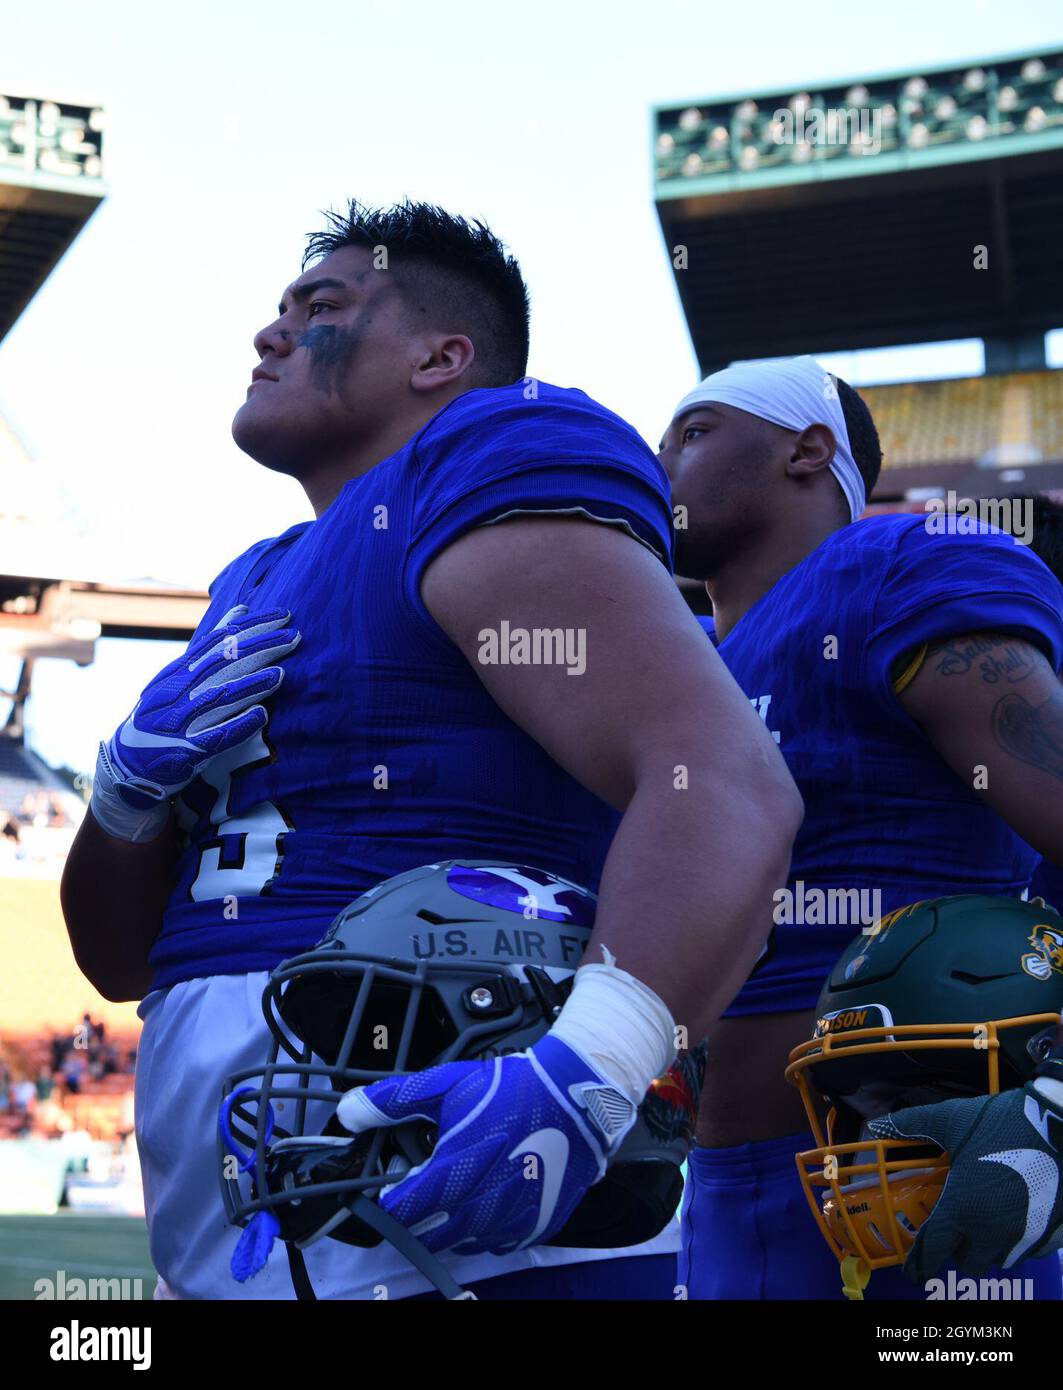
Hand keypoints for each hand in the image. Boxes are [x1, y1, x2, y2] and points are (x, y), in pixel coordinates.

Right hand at [91, 605, 299, 840]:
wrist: (128, 764)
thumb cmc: (164, 715)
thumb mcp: (179, 677)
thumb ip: (211, 647)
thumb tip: (242, 611)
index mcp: (178, 671)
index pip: (219, 640)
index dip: (252, 627)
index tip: (284, 615)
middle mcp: (177, 691)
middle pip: (222, 663)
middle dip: (260, 648)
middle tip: (293, 637)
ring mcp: (180, 721)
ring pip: (219, 697)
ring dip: (251, 685)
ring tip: (281, 674)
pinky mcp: (186, 751)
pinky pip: (215, 736)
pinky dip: (239, 725)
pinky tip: (262, 716)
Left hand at [337, 1034, 637, 1255]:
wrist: (575, 1098)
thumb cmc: (510, 1090)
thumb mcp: (446, 1085)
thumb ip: (392, 1101)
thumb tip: (347, 1111)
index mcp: (451, 1176)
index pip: (399, 1213)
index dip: (389, 1200)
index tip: (393, 1184)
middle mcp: (478, 1210)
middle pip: (427, 1235)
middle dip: (418, 1215)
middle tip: (425, 1186)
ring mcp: (508, 1224)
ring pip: (462, 1242)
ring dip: (452, 1223)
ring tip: (460, 1188)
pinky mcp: (534, 1228)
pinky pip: (498, 1242)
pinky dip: (487, 1227)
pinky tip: (491, 1196)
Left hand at [868, 1079, 1062, 1280]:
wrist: (1058, 1123)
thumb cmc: (1000, 1120)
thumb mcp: (949, 1118)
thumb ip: (911, 1125)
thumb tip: (876, 1125)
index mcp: (962, 1207)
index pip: (934, 1250)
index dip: (920, 1263)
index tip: (912, 1271)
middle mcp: (992, 1230)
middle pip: (968, 1262)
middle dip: (958, 1250)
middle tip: (956, 1227)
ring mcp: (1025, 1236)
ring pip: (1000, 1260)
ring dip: (989, 1247)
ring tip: (986, 1219)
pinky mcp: (1052, 1234)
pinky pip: (1030, 1252)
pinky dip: (1019, 1242)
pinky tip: (1017, 1217)